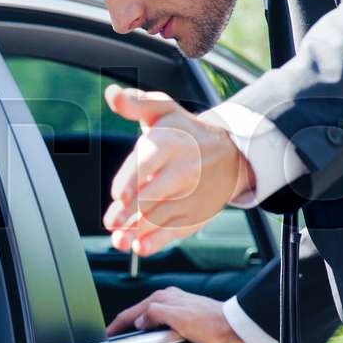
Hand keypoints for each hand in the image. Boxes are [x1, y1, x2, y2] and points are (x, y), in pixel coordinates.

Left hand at [101, 85, 251, 256]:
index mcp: (169, 144)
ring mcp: (190, 196)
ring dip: (138, 231)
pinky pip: (175, 231)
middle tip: (111, 222)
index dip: (132, 180)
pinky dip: (158, 242)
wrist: (230, 153)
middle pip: (153, 195)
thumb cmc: (184, 130)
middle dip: (130, 212)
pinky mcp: (195, 215)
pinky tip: (141, 248)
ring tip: (118, 241)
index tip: (118, 195)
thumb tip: (112, 94)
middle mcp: (182, 171)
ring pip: (161, 217)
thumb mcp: (163, 110)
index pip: (148, 163)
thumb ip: (135, 103)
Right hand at [104, 286, 246, 342]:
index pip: (132, 312)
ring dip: (137, 324)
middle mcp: (166, 297)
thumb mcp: (178, 320)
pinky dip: (150, 324)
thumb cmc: (209, 324)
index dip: (118, 324)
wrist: (232, 325)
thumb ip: (154, 315)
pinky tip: (151, 331)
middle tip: (114, 336)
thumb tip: (140, 320)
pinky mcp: (182, 310)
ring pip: (148, 313)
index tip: (108, 334)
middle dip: (124, 323)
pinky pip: (159, 316)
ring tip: (128, 335)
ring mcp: (175, 303)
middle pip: (138, 311)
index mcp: (161, 299)